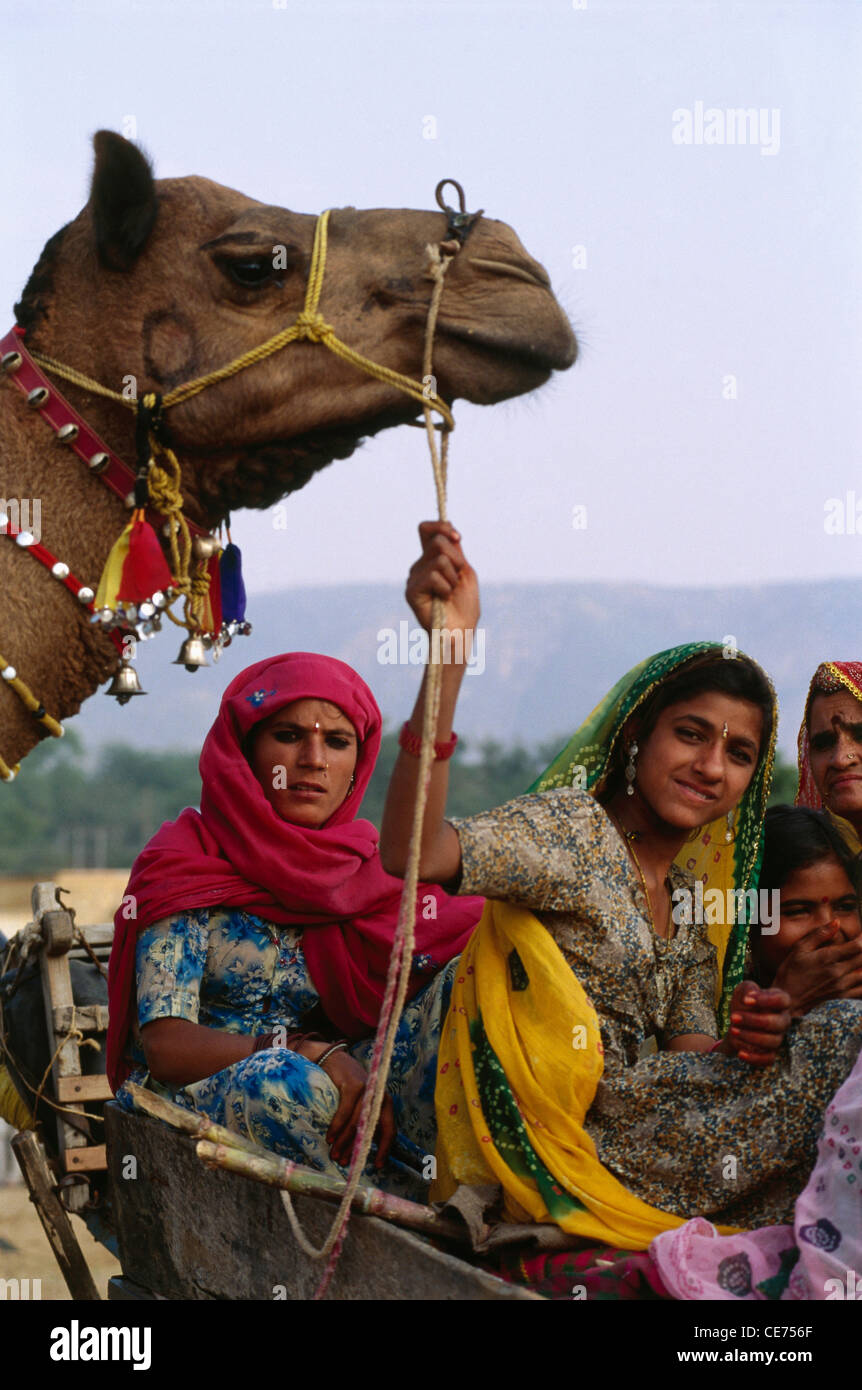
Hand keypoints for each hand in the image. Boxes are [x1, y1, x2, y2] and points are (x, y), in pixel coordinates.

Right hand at [297, 1040, 395, 1170]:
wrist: (335, 1060)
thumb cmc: (348, 1088)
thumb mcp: (360, 1105)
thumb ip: (364, 1123)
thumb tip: (360, 1152)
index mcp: (385, 1104)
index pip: (390, 1130)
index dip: (385, 1149)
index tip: (378, 1165)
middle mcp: (380, 1097)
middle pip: (372, 1129)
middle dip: (357, 1148)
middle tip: (345, 1163)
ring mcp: (368, 1090)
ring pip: (356, 1122)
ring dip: (344, 1141)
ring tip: (334, 1154)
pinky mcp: (354, 1085)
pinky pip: (345, 1111)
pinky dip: (337, 1126)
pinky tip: (330, 1137)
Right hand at [405, 520, 479, 639]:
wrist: (461, 631)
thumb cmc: (465, 605)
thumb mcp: (465, 571)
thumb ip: (455, 551)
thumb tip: (447, 530)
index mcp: (431, 559)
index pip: (426, 530)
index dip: (441, 526)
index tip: (458, 538)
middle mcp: (420, 566)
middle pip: (438, 541)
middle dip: (457, 559)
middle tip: (458, 579)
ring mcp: (413, 578)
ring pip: (439, 559)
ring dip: (453, 578)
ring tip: (450, 593)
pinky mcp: (411, 591)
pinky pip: (433, 576)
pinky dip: (446, 588)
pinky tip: (443, 600)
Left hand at [724, 981, 791, 1065]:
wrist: (739, 1021)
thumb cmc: (744, 1002)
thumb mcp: (744, 990)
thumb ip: (748, 989)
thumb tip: (750, 995)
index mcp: (781, 1002)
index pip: (782, 1000)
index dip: (766, 1000)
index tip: (746, 999)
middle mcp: (783, 1020)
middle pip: (776, 1023)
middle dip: (753, 1021)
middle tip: (733, 1017)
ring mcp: (778, 1037)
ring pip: (772, 1042)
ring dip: (751, 1037)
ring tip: (733, 1030)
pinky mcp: (771, 1052)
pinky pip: (768, 1059)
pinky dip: (755, 1058)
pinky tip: (740, 1053)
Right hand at [772, 920, 861, 1016]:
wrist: (788, 999)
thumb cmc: (790, 972)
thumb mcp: (799, 948)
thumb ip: (819, 934)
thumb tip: (836, 922)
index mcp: (828, 958)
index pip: (856, 946)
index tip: (861, 935)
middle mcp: (838, 972)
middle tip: (860, 945)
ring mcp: (841, 986)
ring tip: (859, 958)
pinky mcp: (842, 996)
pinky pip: (861, 990)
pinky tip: (859, 974)